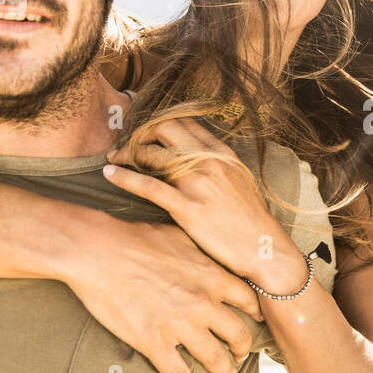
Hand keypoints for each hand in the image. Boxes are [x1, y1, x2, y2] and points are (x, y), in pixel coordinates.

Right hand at [59, 212, 264, 372]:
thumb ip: (201, 250)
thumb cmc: (135, 238)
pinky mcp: (154, 342)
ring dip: (225, 371)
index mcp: (211, 275)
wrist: (98, 251)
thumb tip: (212, 251)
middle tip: (243, 355)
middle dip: (244, 348)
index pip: (248, 300)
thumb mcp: (180, 235)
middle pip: (238, 333)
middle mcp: (202, 303)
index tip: (256, 321)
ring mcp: (179, 325)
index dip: (255, 314)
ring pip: (215, 358)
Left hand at [102, 117, 302, 288]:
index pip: (185, 123)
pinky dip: (123, 177)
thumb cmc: (251, 220)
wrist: (263, 249)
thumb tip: (193, 158)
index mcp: (222, 153)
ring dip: (128, 153)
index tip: (147, 135)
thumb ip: (216, 165)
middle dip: (141, 133)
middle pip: (165, 129)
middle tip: (127, 145)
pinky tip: (109, 173)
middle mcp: (209, 161)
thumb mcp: (239, 181)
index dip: (160, 125)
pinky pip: (147, 186)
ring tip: (114, 159)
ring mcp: (198, 182)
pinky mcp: (187, 206)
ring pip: (153, 153)